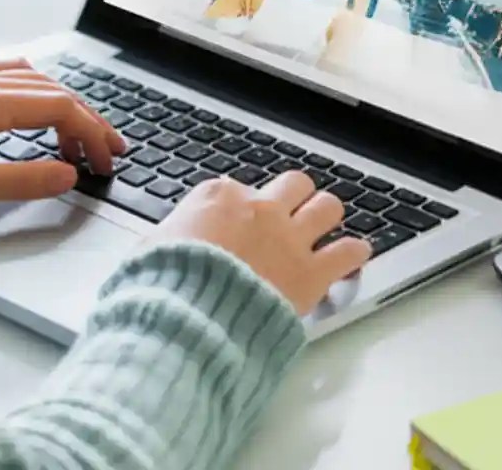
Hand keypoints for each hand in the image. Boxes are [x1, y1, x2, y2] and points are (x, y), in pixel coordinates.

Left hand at [0, 58, 125, 212]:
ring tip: (80, 134)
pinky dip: (36, 92)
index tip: (105, 163)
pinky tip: (33, 105)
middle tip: (111, 150)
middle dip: (90, 120)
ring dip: (65, 104)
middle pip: (54, 92)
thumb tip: (66, 175)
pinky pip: (8, 77)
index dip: (92, 136)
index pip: (60, 109)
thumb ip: (18, 181)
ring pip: (33, 81)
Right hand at [159, 172, 371, 314]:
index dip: (243, 208)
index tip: (242, 223)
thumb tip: (158, 249)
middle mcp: (259, 209)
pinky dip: (353, 253)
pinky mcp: (312, 271)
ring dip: (327, 217)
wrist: (189, 317)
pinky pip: (349, 251)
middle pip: (293, 185)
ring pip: (328, 206)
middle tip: (293, 216)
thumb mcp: (148, 252)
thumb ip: (165, 242)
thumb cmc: (163, 287)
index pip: (240, 189)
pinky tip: (353, 257)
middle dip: (295, 198)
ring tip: (326, 230)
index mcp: (217, 199)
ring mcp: (289, 237)